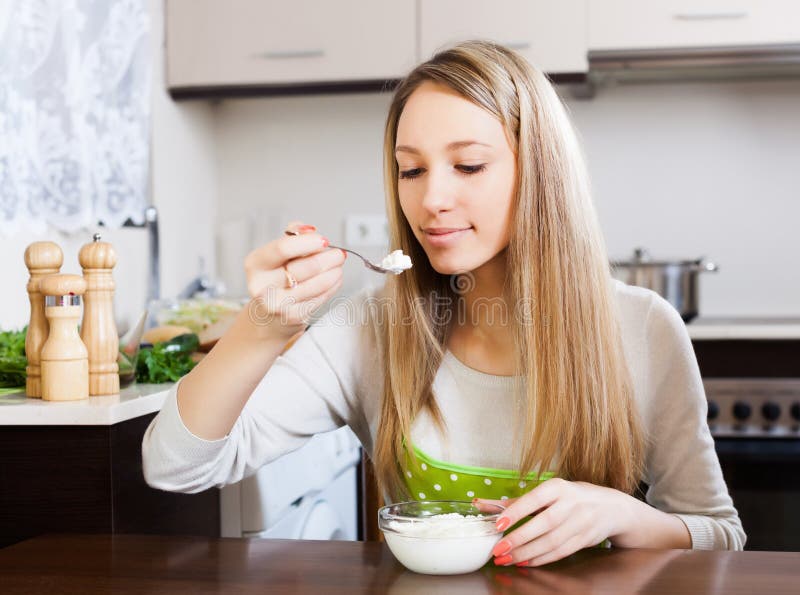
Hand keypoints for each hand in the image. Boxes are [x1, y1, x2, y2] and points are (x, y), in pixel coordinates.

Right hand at [243, 221, 345, 339]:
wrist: (268, 316)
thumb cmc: (276, 279)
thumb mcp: (278, 255)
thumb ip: (293, 236)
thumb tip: (309, 230)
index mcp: (255, 264)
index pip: (282, 248)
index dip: (307, 243)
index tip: (324, 240)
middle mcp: (261, 285)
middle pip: (304, 267)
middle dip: (328, 259)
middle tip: (339, 254)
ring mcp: (276, 304)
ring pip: (316, 284)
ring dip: (334, 273)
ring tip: (338, 266)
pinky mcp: (292, 317)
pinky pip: (320, 298)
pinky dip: (332, 287)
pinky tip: (334, 280)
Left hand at [476, 478, 633, 567]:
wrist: (611, 507)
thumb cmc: (572, 497)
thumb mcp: (549, 492)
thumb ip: (519, 502)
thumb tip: (485, 505)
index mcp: (559, 487)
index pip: (535, 499)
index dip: (517, 511)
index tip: (498, 523)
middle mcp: (571, 504)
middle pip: (543, 524)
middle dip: (519, 538)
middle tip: (498, 549)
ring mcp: (580, 523)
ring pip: (551, 542)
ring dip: (526, 553)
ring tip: (506, 559)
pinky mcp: (584, 540)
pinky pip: (560, 552)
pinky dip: (541, 559)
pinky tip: (525, 562)